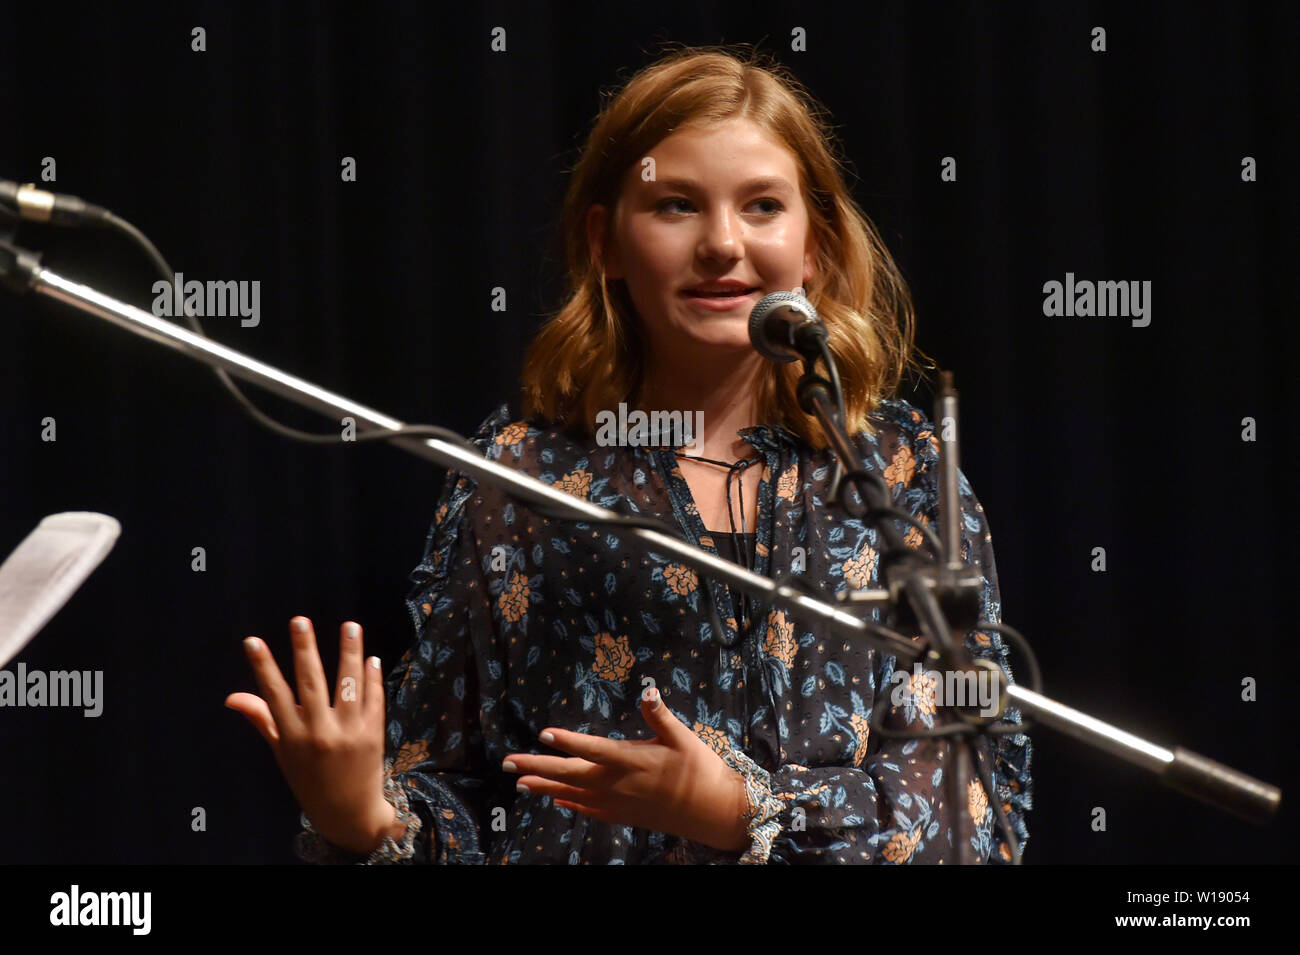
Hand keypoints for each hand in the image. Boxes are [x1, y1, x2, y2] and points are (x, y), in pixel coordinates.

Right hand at [224, 616, 400, 855]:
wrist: (347, 812)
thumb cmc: (309, 779)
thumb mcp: (282, 753)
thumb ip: (263, 719)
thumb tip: (232, 697)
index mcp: (292, 738)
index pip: (274, 695)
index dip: (263, 667)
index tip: (252, 641)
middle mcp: (320, 733)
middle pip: (311, 684)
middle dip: (304, 650)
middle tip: (300, 621)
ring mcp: (349, 732)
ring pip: (349, 685)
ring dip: (350, 653)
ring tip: (350, 625)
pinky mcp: (373, 733)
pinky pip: (373, 699)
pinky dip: (372, 677)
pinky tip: (371, 658)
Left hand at [502, 687, 750, 851]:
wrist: (711, 812)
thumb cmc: (699, 769)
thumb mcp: (683, 737)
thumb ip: (660, 716)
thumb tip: (648, 691)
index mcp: (630, 760)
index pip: (592, 748)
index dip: (567, 741)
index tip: (542, 734)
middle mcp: (617, 784)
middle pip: (569, 774)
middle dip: (537, 767)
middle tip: (507, 763)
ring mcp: (617, 803)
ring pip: (572, 794)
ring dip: (544, 787)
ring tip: (519, 782)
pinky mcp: (621, 815)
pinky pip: (588, 810)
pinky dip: (569, 804)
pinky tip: (555, 800)